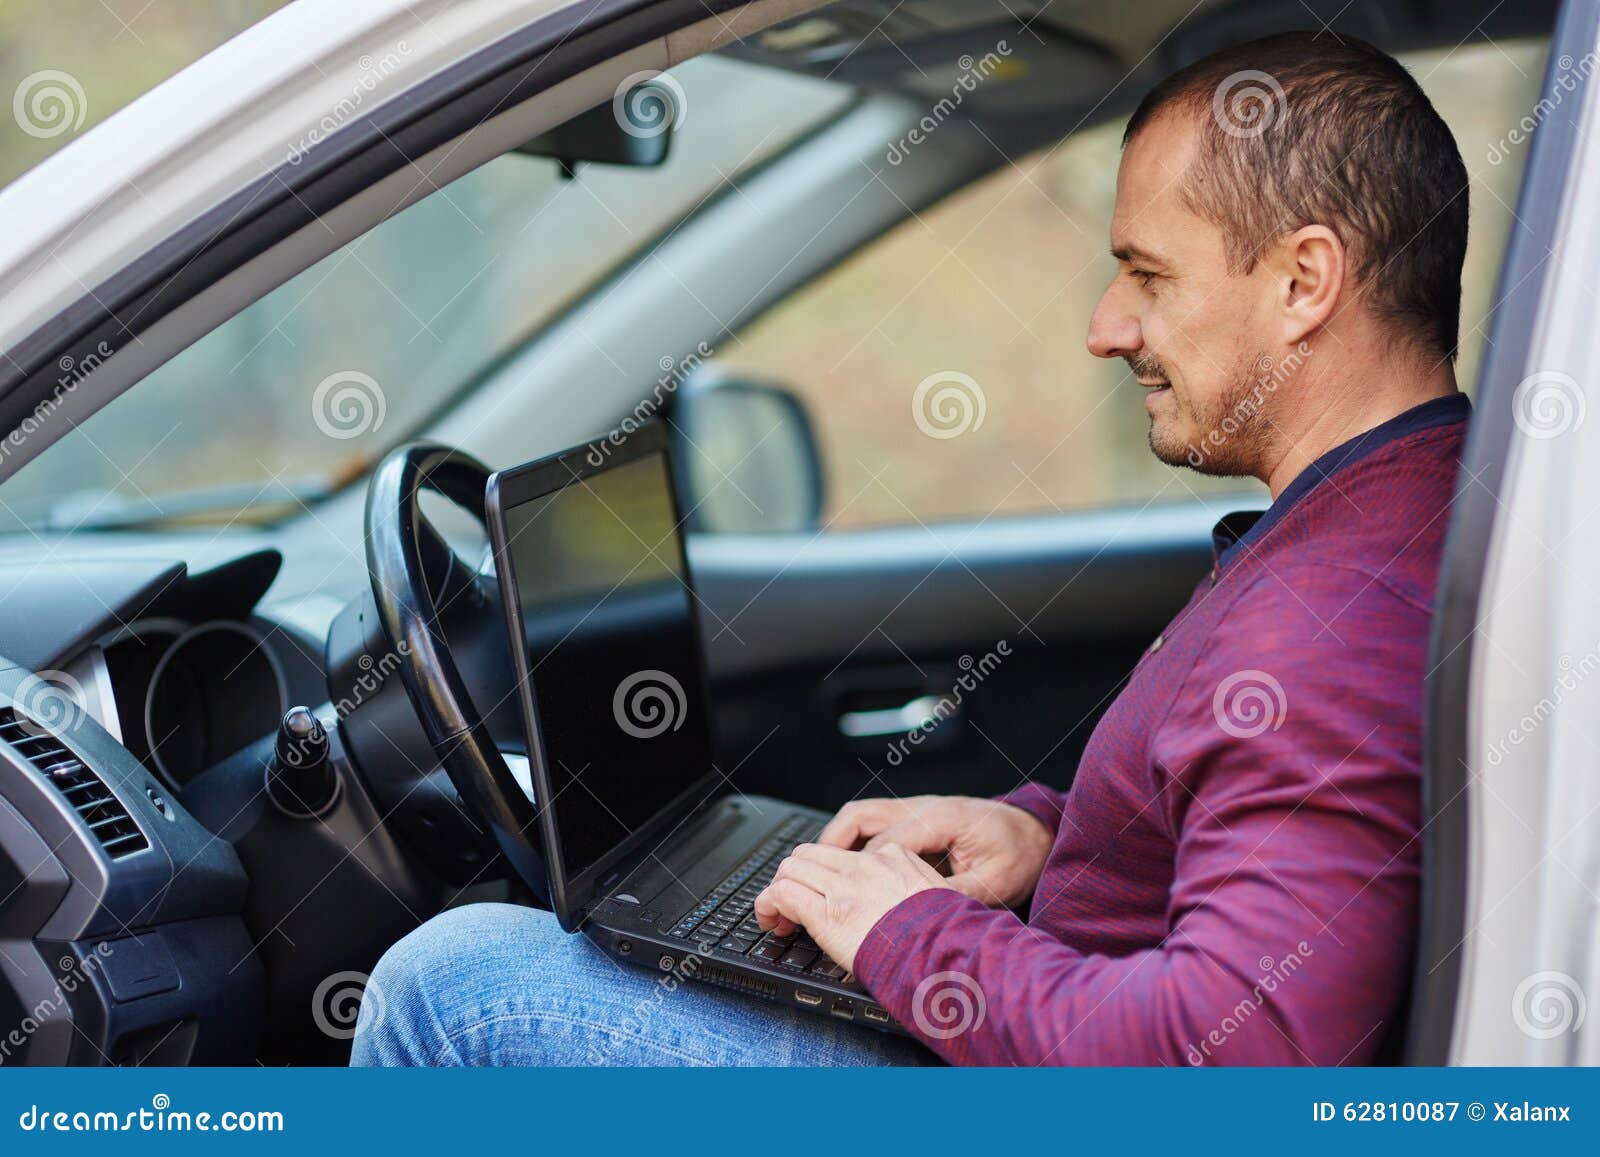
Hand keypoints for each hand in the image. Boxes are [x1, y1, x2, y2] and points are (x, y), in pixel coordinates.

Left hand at [753, 842, 950, 972]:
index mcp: (893, 858)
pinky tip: (771, 921)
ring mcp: (845, 887)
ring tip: (778, 915)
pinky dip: (769, 904)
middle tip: (790, 904)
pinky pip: (783, 893)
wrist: (948, 954)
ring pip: (791, 867)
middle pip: (809, 853)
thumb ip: (912, 887)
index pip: (842, 853)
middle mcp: (865, 866)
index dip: (822, 872)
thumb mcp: (938, 895)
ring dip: (778, 889)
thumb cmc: (949, 936)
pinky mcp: (828, 913)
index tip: (820, 892)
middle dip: (793, 875)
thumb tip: (898, 902)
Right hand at [818, 795, 1053, 908]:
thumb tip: (927, 920)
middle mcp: (920, 808)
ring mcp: (913, 810)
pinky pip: (870, 825)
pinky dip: (851, 843)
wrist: (1033, 831)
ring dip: (835, 842)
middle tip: (810, 878)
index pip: (884, 842)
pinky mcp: (912, 820)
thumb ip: (958, 898)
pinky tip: (844, 871)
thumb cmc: (1017, 853)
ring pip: (859, 816)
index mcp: (938, 819)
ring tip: (817, 874)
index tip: (841, 896)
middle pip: (859, 816)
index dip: (859, 869)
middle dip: (830, 846)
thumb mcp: (995, 882)